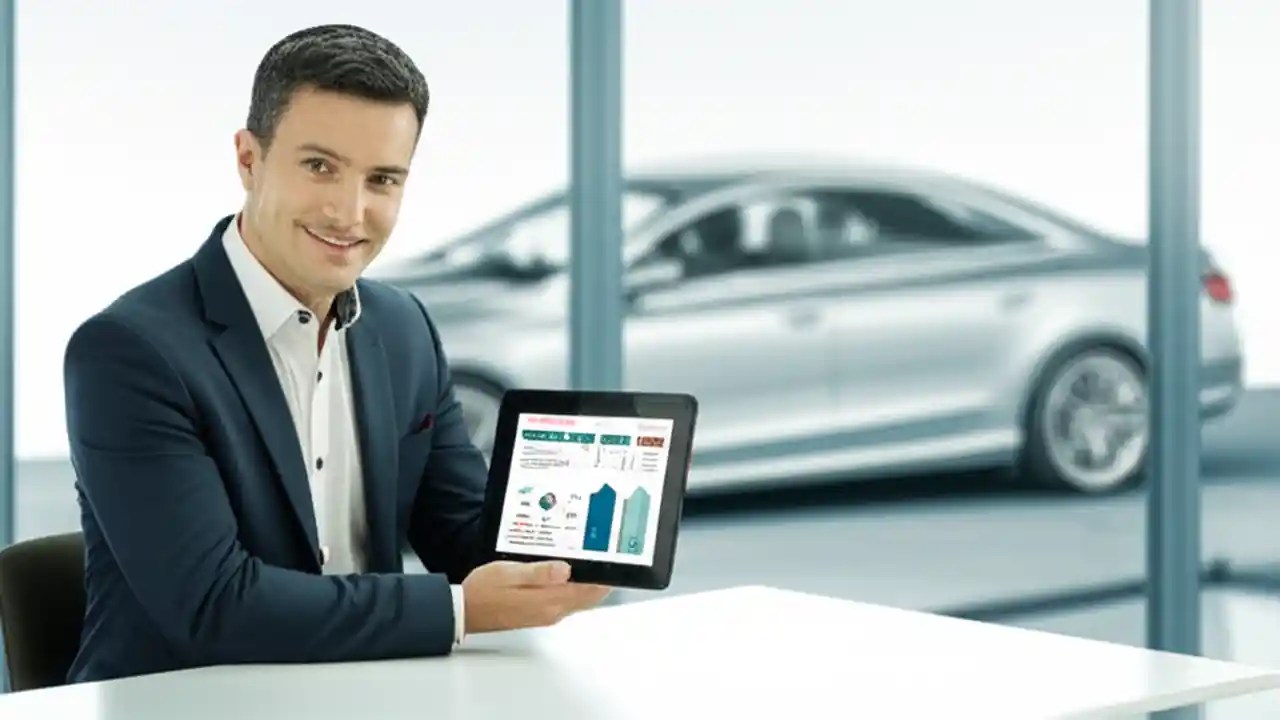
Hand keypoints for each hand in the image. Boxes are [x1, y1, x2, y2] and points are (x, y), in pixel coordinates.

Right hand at [461, 560, 611, 633]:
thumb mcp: (510, 573)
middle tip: (605, 557)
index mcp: (548, 600)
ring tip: (589, 561)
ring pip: (577, 599)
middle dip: (599, 579)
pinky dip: (572, 589)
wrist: (464, 611)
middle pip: (587, 597)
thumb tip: (567, 570)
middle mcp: (551, 611)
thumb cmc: (484, 590)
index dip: (604, 577)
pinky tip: (567, 574)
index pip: (588, 591)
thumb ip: (540, 572)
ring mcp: (545, 614)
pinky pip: (564, 601)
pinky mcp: (538, 614)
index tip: (613, 560)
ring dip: (586, 584)